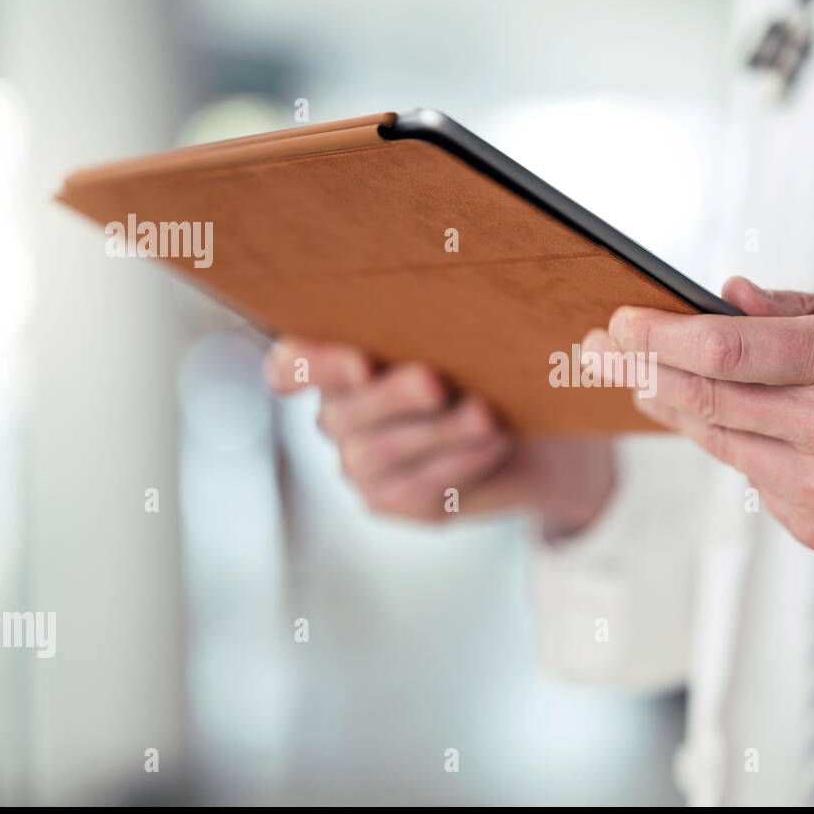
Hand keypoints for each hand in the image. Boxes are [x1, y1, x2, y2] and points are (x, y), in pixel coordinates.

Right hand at [264, 339, 614, 534]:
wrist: (522, 431)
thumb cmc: (482, 366)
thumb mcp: (463, 341)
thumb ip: (443, 329)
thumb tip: (473, 314)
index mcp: (338, 363)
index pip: (291, 366)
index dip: (312, 365)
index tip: (362, 363)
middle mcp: (338, 415)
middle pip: (343, 411)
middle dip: (394, 397)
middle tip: (436, 383)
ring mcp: (359, 464)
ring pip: (379, 453)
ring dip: (438, 432)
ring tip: (486, 416)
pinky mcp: (391, 500)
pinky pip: (416, 488)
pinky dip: (460, 463)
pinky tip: (495, 443)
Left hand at [589, 277, 813, 578]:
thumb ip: (795, 312)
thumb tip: (720, 298)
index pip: (726, 351)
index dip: (659, 337)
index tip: (617, 322)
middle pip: (705, 399)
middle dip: (639, 370)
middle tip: (596, 350)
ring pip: (718, 441)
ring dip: (672, 407)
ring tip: (637, 379)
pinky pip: (749, 476)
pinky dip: (731, 443)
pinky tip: (723, 419)